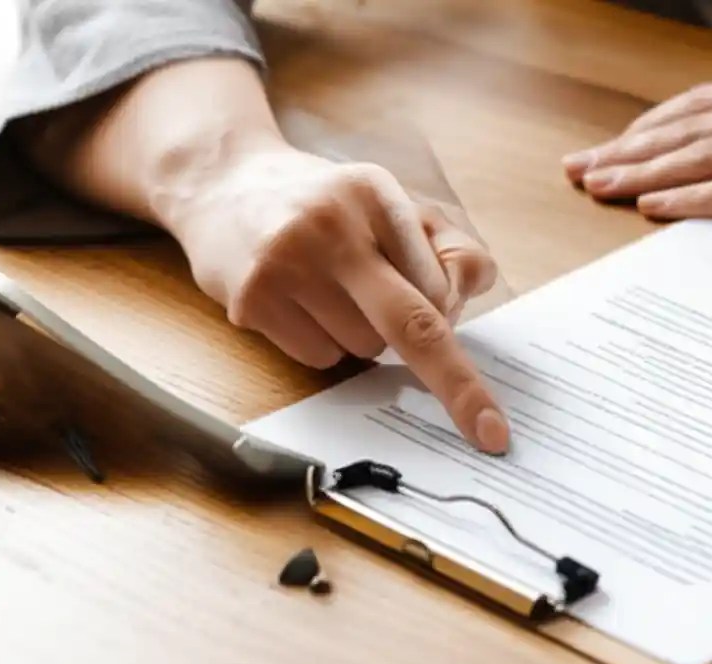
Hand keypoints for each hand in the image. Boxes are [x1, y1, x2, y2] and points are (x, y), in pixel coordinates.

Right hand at [154, 143, 509, 453]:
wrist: (221, 183)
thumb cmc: (327, 207)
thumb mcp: (392, 205)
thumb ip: (446, 246)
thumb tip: (464, 294)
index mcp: (376, 193)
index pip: (439, 280)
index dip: (455, 321)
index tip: (490, 390)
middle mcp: (332, 225)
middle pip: (411, 323)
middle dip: (455, 383)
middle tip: (490, 432)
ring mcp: (286, 263)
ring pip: (364, 349)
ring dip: (364, 339)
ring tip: (334, 294)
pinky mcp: (252, 299)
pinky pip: (320, 358)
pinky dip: (324, 344)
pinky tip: (303, 305)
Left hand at [563, 52, 711, 218]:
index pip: (702, 107)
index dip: (649, 127)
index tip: (612, 145)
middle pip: (688, 129)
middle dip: (626, 149)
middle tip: (578, 168)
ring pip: (703, 154)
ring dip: (643, 172)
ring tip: (598, 185)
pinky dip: (694, 197)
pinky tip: (658, 206)